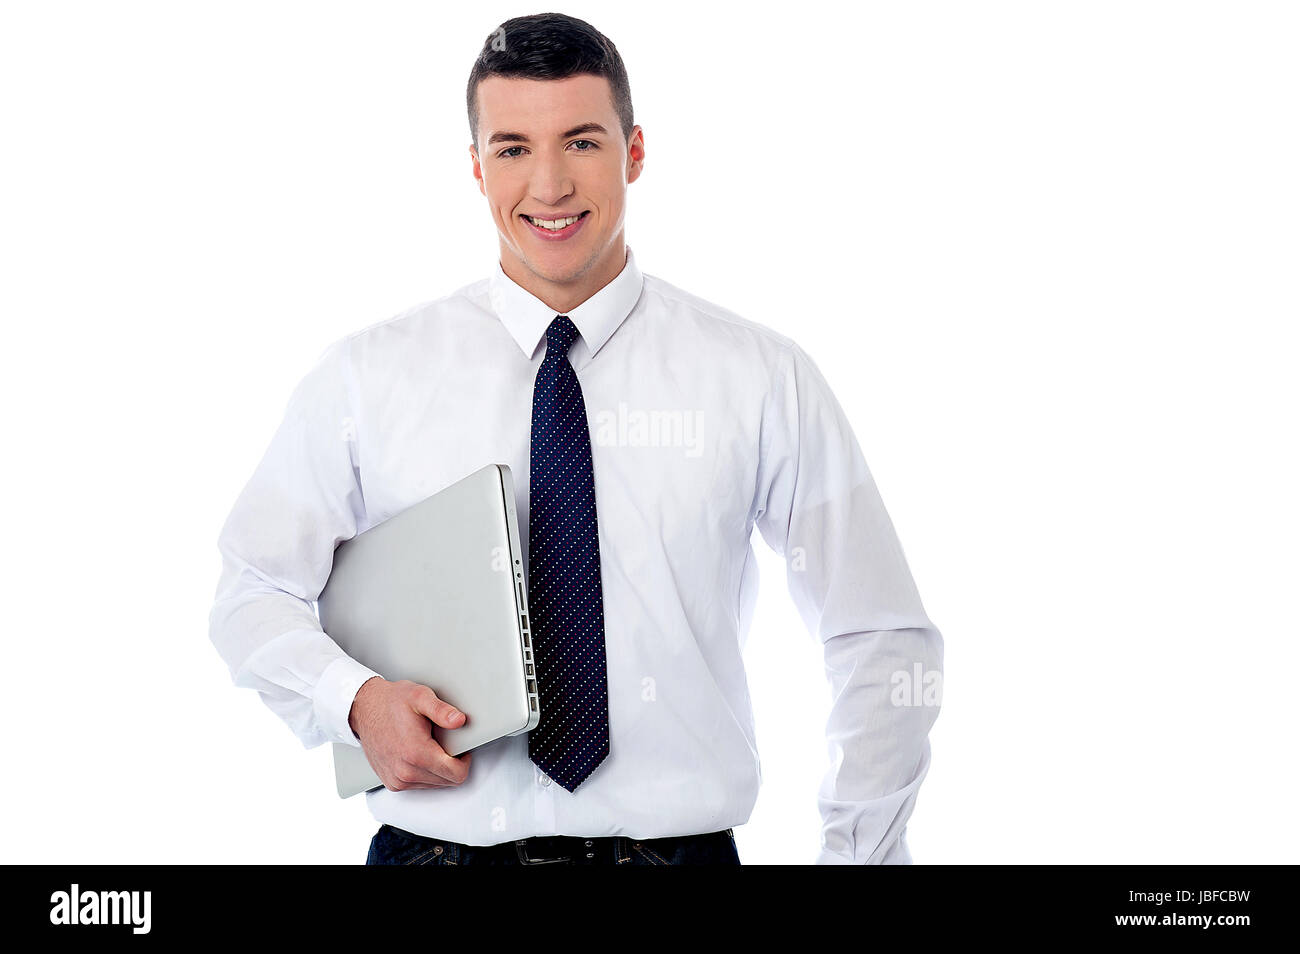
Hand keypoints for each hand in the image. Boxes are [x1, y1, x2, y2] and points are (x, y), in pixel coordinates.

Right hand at [347, 676, 471, 790]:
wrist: (364, 709)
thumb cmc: (391, 702)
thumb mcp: (420, 697)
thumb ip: (442, 710)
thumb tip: (459, 721)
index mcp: (416, 753)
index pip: (456, 774)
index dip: (464, 760)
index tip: (460, 747)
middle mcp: (406, 772)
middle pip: (448, 781)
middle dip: (451, 763)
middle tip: (443, 742)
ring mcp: (397, 781)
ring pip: (435, 784)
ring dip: (438, 769)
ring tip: (428, 745)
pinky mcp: (392, 783)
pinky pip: (419, 785)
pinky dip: (424, 772)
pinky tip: (418, 754)